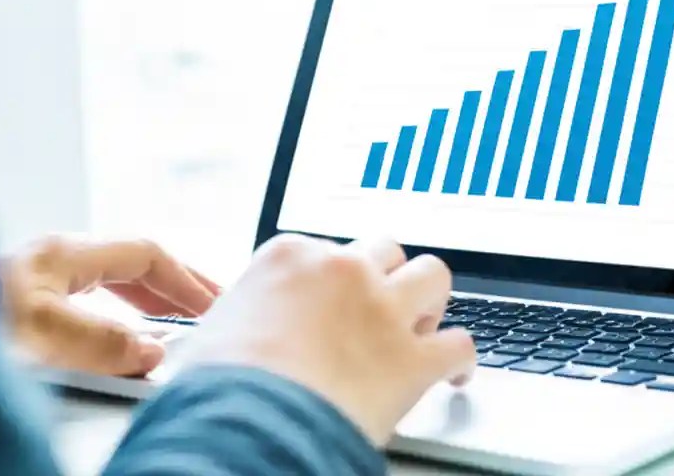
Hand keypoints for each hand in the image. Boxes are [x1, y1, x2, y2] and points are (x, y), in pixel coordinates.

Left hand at [0, 234, 220, 375]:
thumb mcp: (42, 336)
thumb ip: (104, 342)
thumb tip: (153, 353)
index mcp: (62, 253)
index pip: (145, 254)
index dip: (186, 281)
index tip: (216, 308)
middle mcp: (51, 258)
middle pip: (130, 262)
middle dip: (174, 284)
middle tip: (212, 306)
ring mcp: (34, 279)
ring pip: (108, 281)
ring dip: (148, 300)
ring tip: (178, 321)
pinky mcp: (19, 305)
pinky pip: (87, 299)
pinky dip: (119, 313)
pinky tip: (123, 333)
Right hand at [176, 234, 474, 445]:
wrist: (245, 424)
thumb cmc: (217, 386)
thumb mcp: (212, 333)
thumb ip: (241, 319)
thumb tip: (232, 337)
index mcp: (291, 258)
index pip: (326, 250)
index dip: (333, 280)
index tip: (333, 300)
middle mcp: (344, 272)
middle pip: (385, 250)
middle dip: (386, 277)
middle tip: (381, 307)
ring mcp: (384, 310)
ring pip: (433, 276)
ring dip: (431, 300)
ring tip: (423, 324)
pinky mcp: (415, 358)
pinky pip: (460, 344)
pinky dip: (461, 360)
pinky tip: (455, 374)